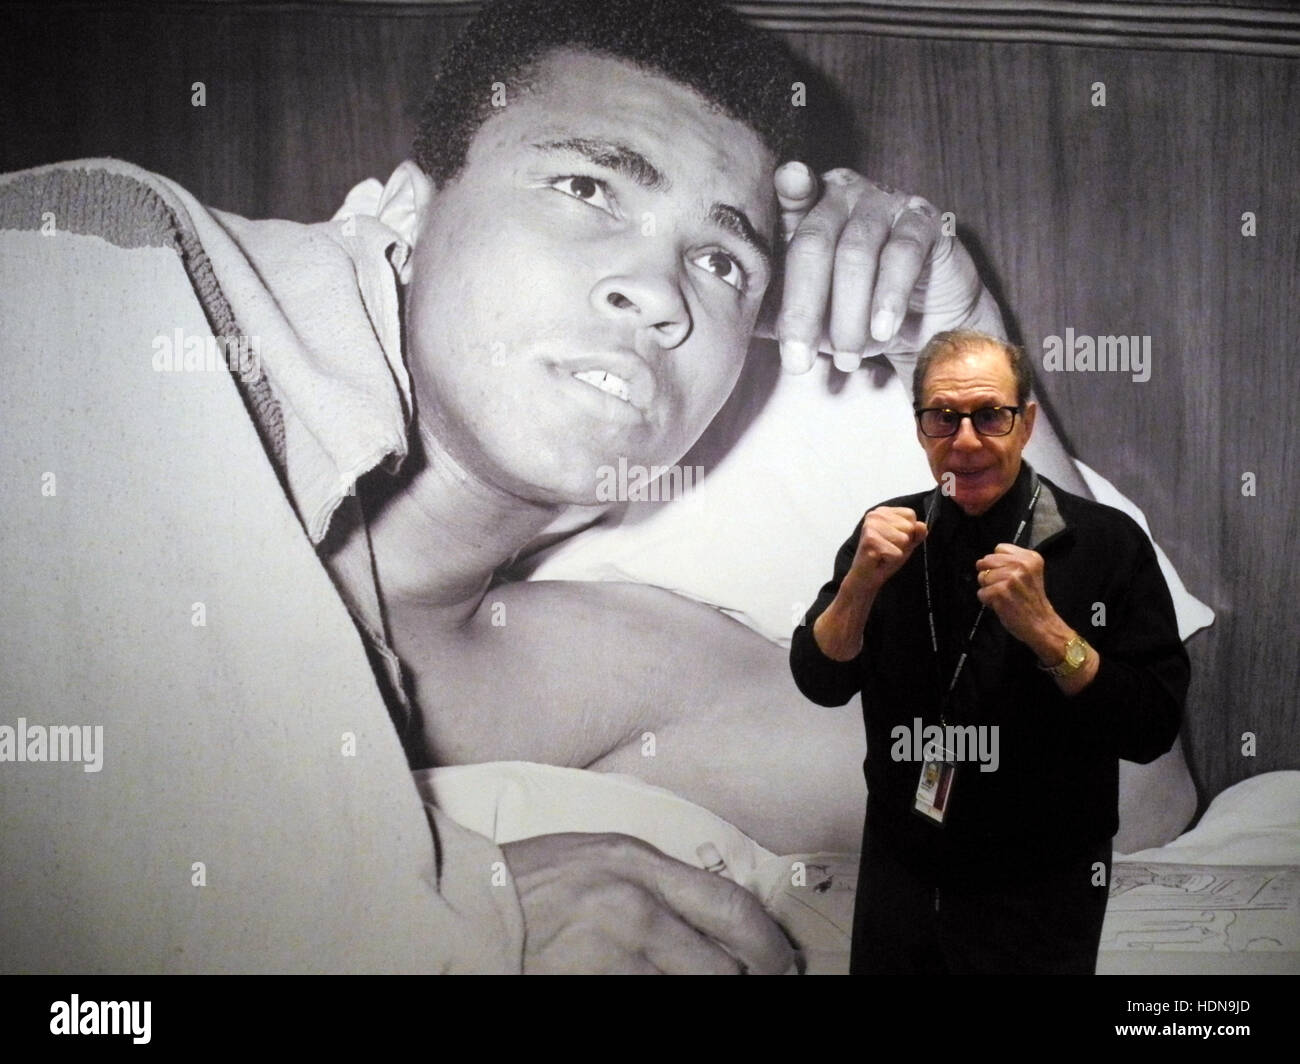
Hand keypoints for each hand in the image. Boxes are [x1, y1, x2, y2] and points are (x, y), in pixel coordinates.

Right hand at [500, 832, 794, 973]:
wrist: (473, 908)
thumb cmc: (538, 878)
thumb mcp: (606, 855)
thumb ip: (662, 879)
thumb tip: (719, 918)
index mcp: (637, 863)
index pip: (728, 905)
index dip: (766, 941)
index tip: (778, 960)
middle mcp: (631, 907)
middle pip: (721, 963)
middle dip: (745, 980)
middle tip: (756, 983)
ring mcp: (610, 954)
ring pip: (691, 989)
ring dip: (706, 991)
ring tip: (706, 984)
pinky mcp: (592, 987)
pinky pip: (649, 1002)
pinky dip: (665, 999)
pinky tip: (661, 989)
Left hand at [766, 162, 985, 372]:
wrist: (921, 326)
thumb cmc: (849, 313)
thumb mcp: (803, 312)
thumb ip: (767, 305)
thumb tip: (728, 313)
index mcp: (804, 208)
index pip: (788, 201)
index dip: (787, 190)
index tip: (787, 180)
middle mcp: (842, 195)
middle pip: (814, 242)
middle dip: (803, 308)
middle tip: (798, 361)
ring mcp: (885, 203)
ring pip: (856, 254)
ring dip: (848, 315)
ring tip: (846, 358)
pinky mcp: (923, 222)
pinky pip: (903, 255)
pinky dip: (889, 297)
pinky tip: (883, 331)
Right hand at [849, 506, 927, 594]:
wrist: (866, 578)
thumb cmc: (884, 558)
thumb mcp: (906, 543)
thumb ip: (917, 533)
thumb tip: (922, 525)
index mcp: (882, 511)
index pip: (910, 515)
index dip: (909, 532)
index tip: (894, 540)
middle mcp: (874, 515)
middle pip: (908, 527)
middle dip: (903, 544)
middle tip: (888, 549)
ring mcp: (870, 527)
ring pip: (904, 540)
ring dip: (897, 552)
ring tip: (884, 554)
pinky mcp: (870, 541)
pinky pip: (897, 553)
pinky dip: (891, 560)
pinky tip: (879, 560)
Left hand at [974, 544, 1062, 652]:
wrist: (1041, 624)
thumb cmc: (1032, 601)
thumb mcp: (1030, 573)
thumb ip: (1012, 563)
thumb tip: (984, 561)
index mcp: (1030, 557)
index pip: (999, 548)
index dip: (998, 563)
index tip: (1007, 574)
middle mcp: (1022, 565)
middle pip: (987, 561)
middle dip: (990, 575)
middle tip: (1005, 588)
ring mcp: (1011, 578)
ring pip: (982, 577)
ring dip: (989, 589)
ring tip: (1005, 597)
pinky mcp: (1000, 591)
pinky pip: (981, 593)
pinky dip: (988, 601)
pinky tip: (1002, 604)